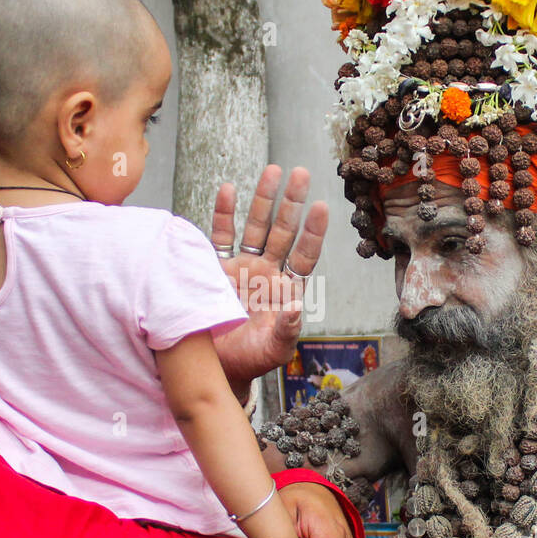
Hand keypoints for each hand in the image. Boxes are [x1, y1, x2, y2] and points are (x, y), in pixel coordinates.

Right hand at [210, 165, 327, 395]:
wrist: (215, 367)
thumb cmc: (250, 362)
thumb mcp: (274, 350)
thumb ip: (287, 329)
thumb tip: (296, 305)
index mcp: (285, 289)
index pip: (304, 255)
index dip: (313, 232)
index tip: (321, 206)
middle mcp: (266, 272)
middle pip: (283, 231)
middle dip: (291, 203)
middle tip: (300, 173)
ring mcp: (242, 267)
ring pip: (255, 226)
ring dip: (264, 199)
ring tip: (273, 170)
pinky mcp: (216, 268)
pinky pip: (221, 236)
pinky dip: (223, 213)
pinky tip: (228, 188)